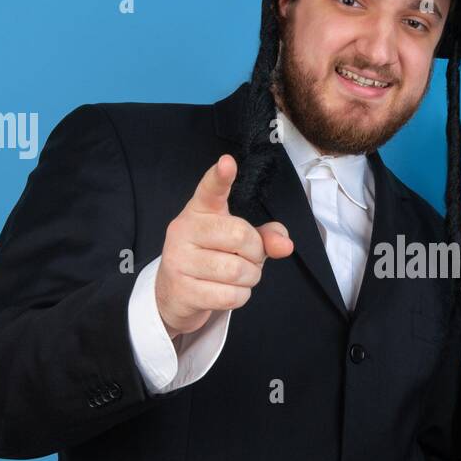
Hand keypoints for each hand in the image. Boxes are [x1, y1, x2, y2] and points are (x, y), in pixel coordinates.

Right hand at [155, 154, 293, 336]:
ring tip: (238, 276)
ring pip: (238, 271)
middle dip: (256, 253)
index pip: (210, 190)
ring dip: (250, 278)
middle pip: (241, 236)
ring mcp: (179, 260)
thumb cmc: (213, 258)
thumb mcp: (239, 241)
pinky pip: (230, 296)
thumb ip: (266, 236)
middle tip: (247, 259)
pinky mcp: (182, 290)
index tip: (228, 163)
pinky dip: (239, 296)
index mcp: (200, 210)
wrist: (175, 293)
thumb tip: (285, 245)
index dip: (220, 177)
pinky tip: (226, 292)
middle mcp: (184, 230)